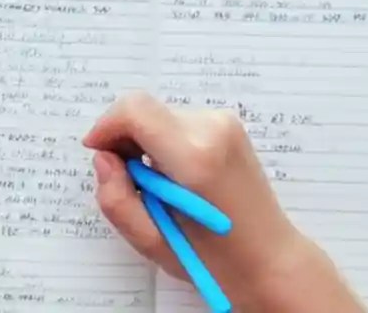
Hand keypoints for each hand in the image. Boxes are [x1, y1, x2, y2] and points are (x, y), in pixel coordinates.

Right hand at [84, 93, 362, 312]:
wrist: (269, 259)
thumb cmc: (213, 259)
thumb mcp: (151, 240)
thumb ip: (116, 197)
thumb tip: (104, 158)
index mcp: (194, 156)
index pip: (134, 109)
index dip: (106, 126)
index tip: (98, 152)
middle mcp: (212, 128)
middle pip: (145, 112)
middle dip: (126, 140)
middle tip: (130, 181)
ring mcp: (225, 122)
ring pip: (160, 116)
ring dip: (146, 143)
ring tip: (159, 186)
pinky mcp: (230, 125)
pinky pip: (179, 122)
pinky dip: (165, 143)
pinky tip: (177, 177)